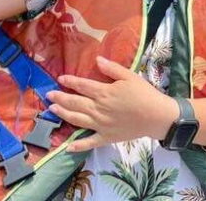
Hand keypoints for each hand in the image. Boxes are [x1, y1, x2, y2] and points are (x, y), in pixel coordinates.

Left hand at [47, 56, 178, 152]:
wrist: (157, 116)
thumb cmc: (144, 94)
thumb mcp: (130, 76)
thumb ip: (112, 68)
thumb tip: (97, 59)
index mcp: (104, 93)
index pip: (83, 86)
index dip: (71, 81)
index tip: (60, 78)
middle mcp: (98, 109)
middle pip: (75, 102)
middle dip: (61, 98)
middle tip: (49, 95)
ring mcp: (100, 125)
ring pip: (77, 119)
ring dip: (64, 114)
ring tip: (53, 110)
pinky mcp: (106, 137)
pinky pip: (89, 142)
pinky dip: (78, 145)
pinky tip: (68, 146)